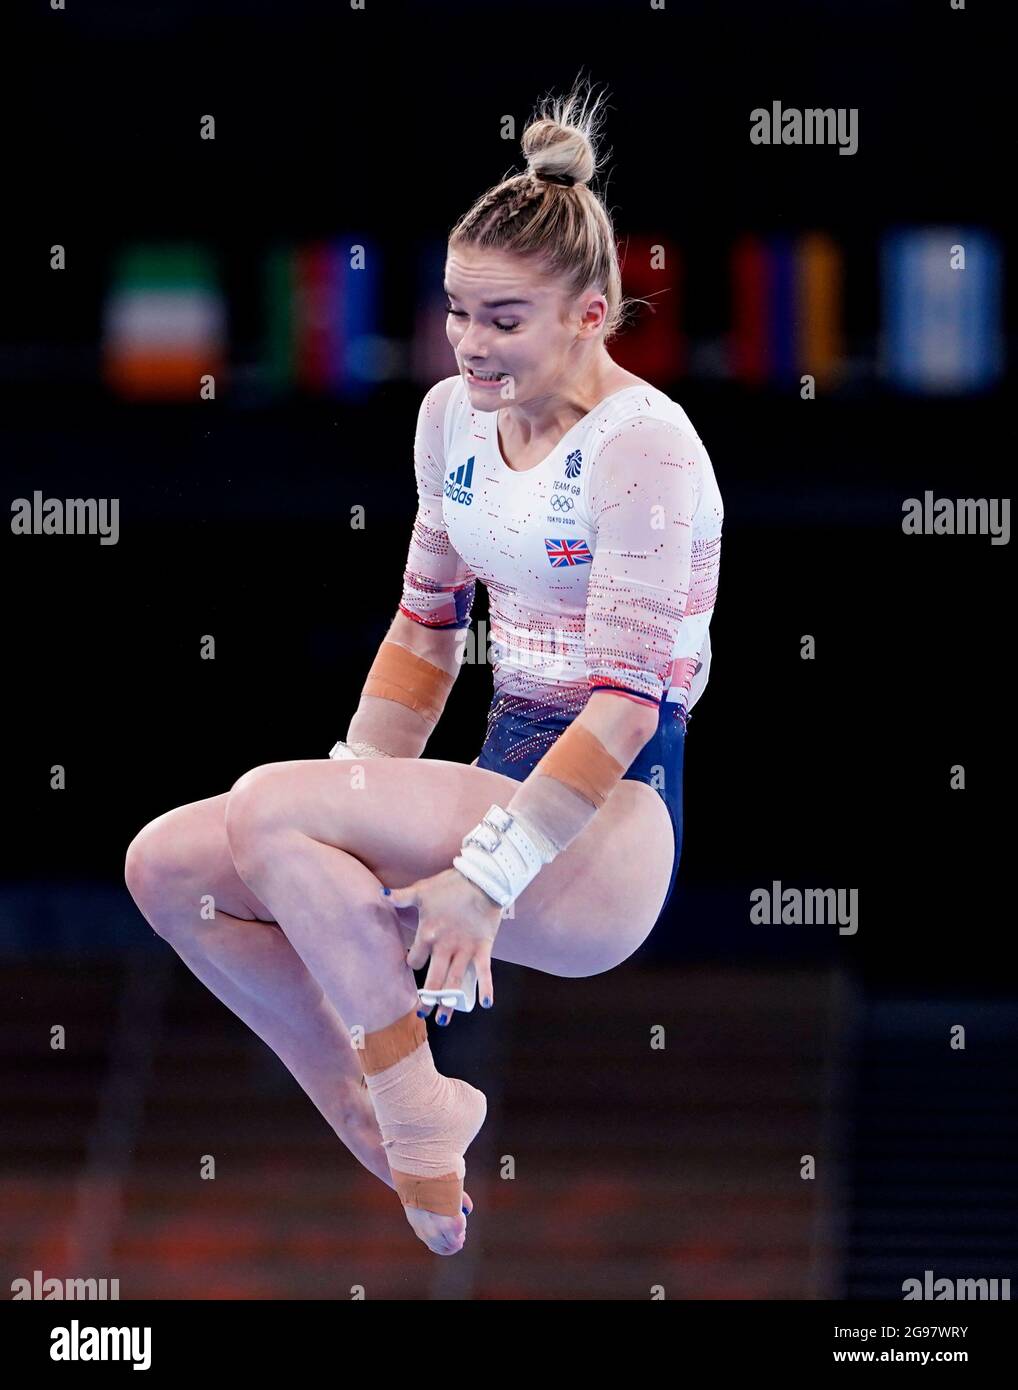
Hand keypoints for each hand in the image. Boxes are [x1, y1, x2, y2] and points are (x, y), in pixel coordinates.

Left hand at [384, 867, 501, 1020]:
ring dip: (449, 1003)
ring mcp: (464, 949)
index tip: (413, 969)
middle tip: (421, 1015)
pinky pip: (484, 972)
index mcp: (427, 934)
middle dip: (427, 999)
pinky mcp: (483, 947)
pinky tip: (484, 1004)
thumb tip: (380, 895)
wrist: (482, 878)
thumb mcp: (421, 890)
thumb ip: (401, 897)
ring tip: (442, 1021)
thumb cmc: (449, 885)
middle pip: (433, 979)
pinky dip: (486, 988)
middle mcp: (444, 946)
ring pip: (455, 982)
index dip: (412, 965)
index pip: (414, 960)